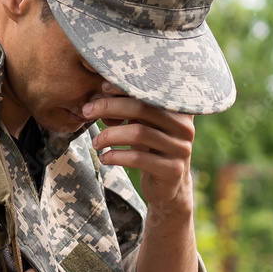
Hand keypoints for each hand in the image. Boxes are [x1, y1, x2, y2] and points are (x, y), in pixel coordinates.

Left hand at [83, 85, 195, 223]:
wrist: (169, 185)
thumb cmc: (151, 148)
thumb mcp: (144, 125)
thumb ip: (132, 108)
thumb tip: (103, 89)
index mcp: (178, 109)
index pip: (149, 91)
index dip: (125, 86)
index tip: (102, 87)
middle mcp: (184, 126)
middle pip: (143, 108)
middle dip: (110, 107)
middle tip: (88, 111)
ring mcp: (181, 148)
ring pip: (139, 133)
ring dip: (110, 135)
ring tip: (95, 142)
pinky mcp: (172, 169)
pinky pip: (139, 158)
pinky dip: (116, 156)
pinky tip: (104, 158)